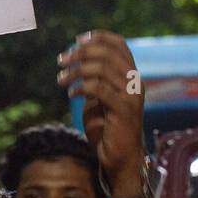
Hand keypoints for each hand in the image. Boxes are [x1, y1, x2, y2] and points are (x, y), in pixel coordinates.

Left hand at [57, 31, 144, 197]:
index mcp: (132, 76)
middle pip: (108, 53)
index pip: (119, 44)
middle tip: (61, 61)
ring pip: (102, 68)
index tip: (76, 40)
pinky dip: (81, 88)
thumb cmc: (107, 130)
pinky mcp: (124, 109)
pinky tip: (71, 94)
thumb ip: (95, 79)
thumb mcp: (99, 99)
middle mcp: (136, 82)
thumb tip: (78, 58)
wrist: (119, 160)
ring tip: (61, 80)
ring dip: (76, 70)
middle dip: (81, 53)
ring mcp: (132, 95)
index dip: (98, 37)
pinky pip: (99, 89)